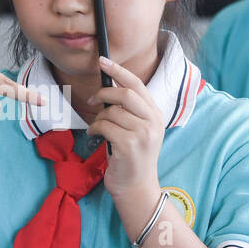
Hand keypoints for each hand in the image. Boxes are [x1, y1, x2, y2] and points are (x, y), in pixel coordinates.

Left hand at [85, 56, 164, 197]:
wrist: (137, 187)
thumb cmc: (132, 157)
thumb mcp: (138, 129)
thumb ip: (130, 109)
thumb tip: (109, 85)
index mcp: (156, 114)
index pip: (137, 85)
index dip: (119, 71)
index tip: (102, 61)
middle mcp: (153, 122)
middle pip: (125, 94)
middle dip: (104, 93)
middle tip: (92, 99)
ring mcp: (142, 134)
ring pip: (111, 112)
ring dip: (98, 118)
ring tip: (97, 128)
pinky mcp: (129, 145)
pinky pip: (104, 126)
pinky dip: (95, 128)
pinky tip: (96, 135)